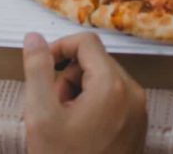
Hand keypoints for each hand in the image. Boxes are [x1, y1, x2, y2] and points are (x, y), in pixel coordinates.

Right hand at [22, 32, 146, 153]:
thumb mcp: (41, 115)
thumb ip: (37, 70)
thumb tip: (34, 38)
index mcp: (112, 86)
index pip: (85, 42)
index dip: (59, 48)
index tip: (42, 68)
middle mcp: (132, 94)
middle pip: (94, 61)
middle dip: (68, 79)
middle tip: (52, 109)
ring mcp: (139, 111)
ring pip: (103, 80)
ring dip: (79, 94)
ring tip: (65, 125)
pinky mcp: (138, 126)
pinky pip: (114, 99)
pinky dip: (94, 107)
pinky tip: (79, 134)